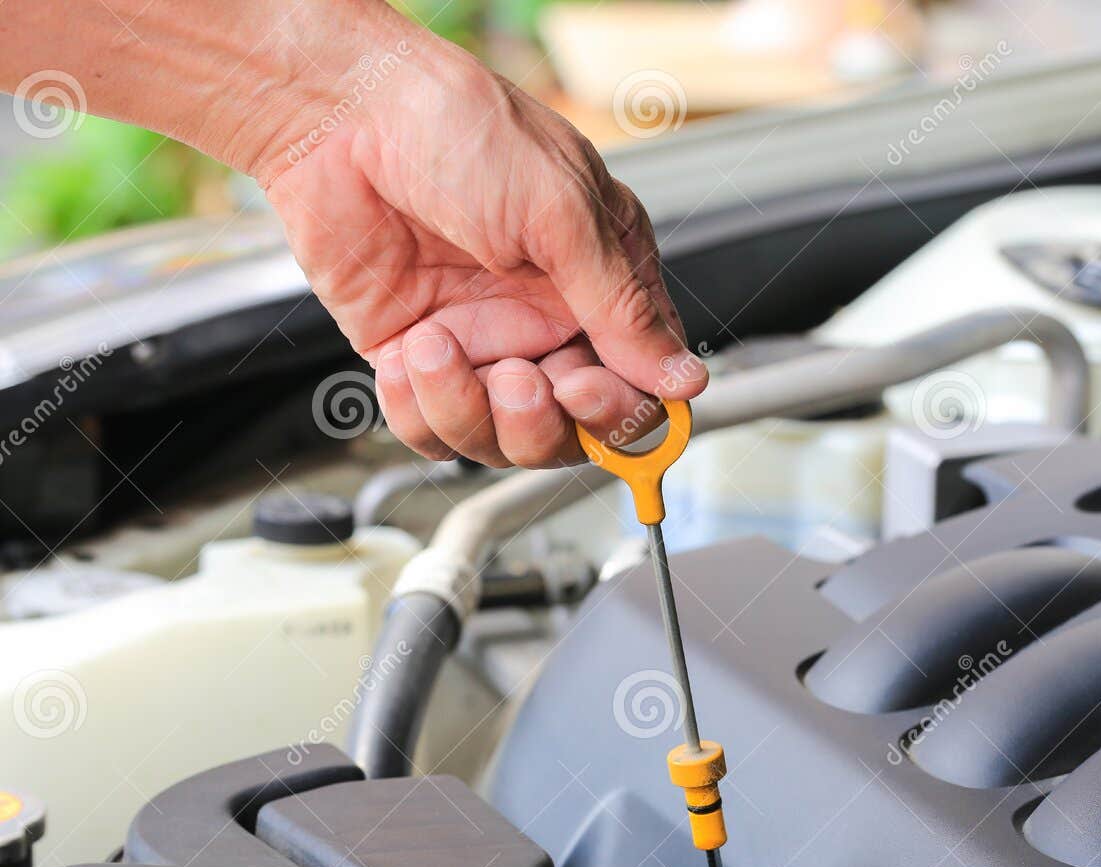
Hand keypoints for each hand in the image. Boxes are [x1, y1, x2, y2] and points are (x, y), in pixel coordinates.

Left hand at [256, 36, 706, 467]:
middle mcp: (548, 319)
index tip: (587, 392)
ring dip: (471, 412)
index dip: (622, 411)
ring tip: (440, 345)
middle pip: (573, 430)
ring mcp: (482, 341)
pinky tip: (408, 354)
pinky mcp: (418, 358)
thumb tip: (683, 381)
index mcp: (603, 280)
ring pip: (500, 441)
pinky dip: (418, 409)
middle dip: (545, 422)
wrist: (339, 114)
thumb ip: (622, 309)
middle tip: (521, 379)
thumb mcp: (560, 213)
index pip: (640, 384)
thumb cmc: (456, 129)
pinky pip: (431, 429)